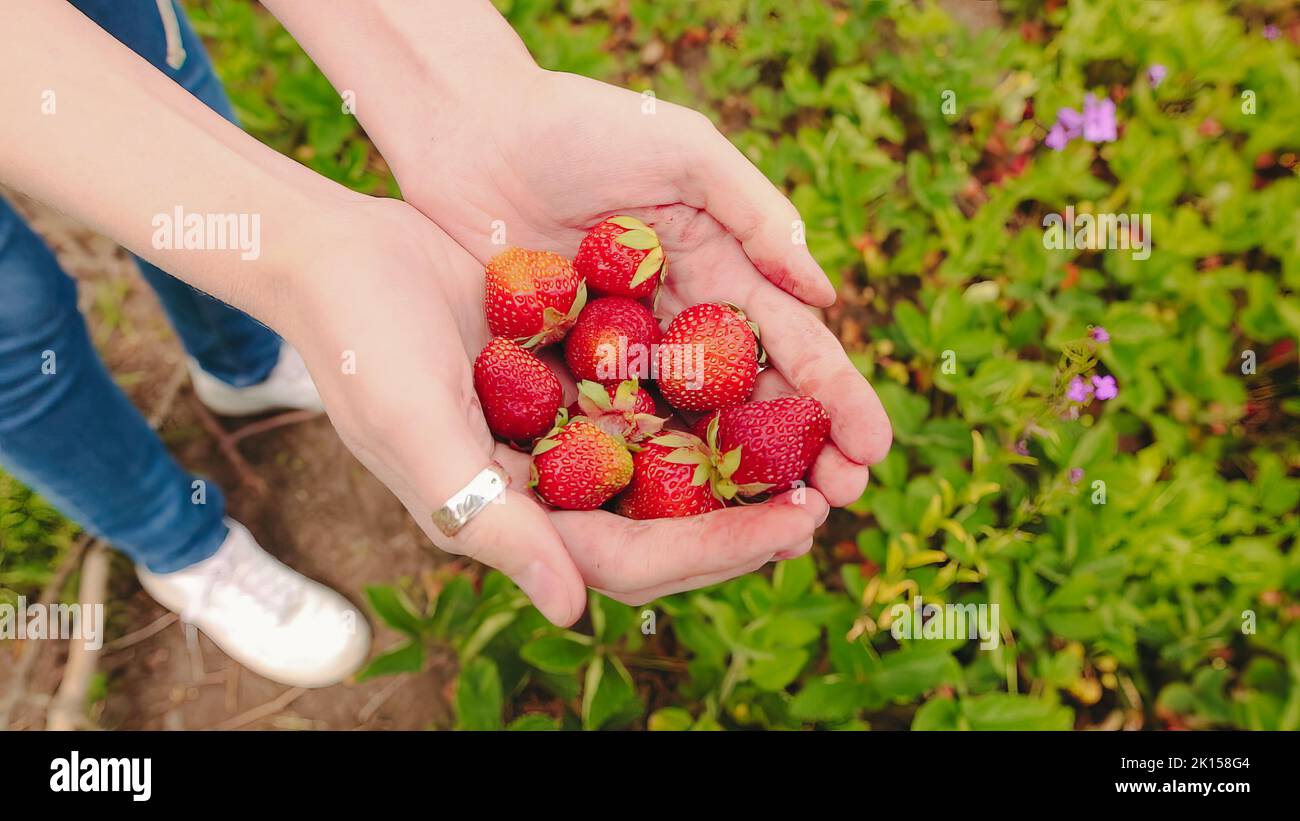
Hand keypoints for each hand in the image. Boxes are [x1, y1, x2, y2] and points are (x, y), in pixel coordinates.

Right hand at [285, 200, 828, 622]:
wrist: (338, 256)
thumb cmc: (361, 348)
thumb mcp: (420, 436)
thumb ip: (493, 525)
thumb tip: (572, 613)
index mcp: (515, 518)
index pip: (631, 559)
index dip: (715, 552)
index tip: (794, 528)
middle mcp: (548, 485)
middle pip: (665, 523)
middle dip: (745, 520)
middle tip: (827, 499)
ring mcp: (564, 430)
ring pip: (669, 463)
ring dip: (739, 461)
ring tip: (816, 446)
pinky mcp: (574, 374)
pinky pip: (654, 396)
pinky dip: (706, 395)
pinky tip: (763, 374)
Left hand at [393, 69, 892, 508]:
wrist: (469, 129)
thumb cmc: (581, 125)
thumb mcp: (685, 151)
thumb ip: (756, 214)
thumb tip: (827, 294)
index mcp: (722, 271)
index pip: (791, 345)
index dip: (835, 396)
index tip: (874, 446)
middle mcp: (680, 325)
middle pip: (751, 402)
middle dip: (801, 454)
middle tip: (840, 501)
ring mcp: (624, 358)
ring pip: (690, 431)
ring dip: (735, 484)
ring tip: (778, 530)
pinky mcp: (563, 375)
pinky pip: (611, 430)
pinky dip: (646, 474)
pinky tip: (676, 520)